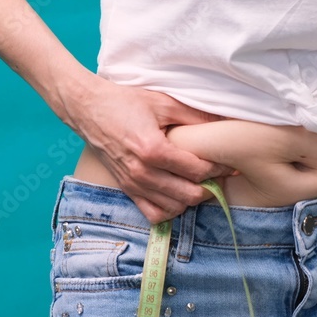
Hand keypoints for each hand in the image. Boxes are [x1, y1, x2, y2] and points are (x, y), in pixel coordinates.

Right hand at [64, 75, 236, 223]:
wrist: (88, 109)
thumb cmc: (125, 102)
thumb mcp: (163, 102)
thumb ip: (195, 116)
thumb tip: (224, 122)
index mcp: (153, 149)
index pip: (197, 171)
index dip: (219, 169)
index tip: (228, 164)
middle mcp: (142, 172)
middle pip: (189, 195)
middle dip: (210, 188)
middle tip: (218, 177)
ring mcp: (133, 184)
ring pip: (174, 208)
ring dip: (191, 200)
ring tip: (199, 184)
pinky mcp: (127, 189)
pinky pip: (153, 214)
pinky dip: (170, 210)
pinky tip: (177, 196)